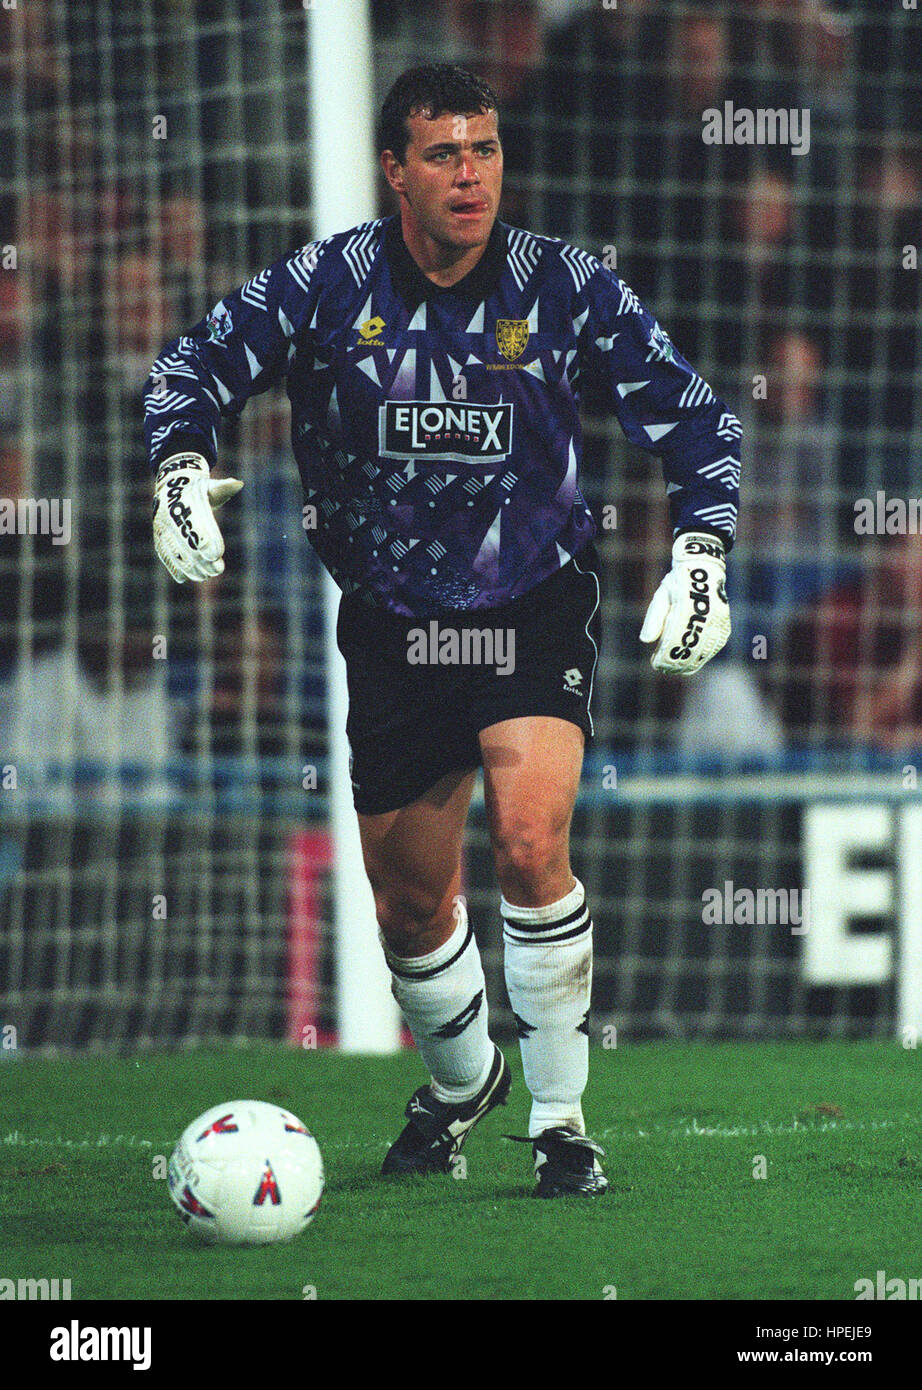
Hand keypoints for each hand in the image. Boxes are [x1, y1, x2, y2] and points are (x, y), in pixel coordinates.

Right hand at [152, 452, 242, 582]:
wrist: (171, 488)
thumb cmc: (198, 488)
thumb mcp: (211, 486)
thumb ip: (224, 487)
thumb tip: (238, 484)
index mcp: (185, 502)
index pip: (196, 525)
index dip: (206, 541)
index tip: (217, 555)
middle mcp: (170, 515)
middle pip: (186, 542)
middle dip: (201, 559)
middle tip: (217, 570)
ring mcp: (162, 527)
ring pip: (173, 551)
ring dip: (189, 567)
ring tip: (204, 576)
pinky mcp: (159, 537)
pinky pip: (163, 553)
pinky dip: (172, 566)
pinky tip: (184, 577)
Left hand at [639, 531, 730, 674]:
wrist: (705, 570)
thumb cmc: (678, 583)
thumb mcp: (661, 596)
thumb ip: (654, 618)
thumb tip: (646, 641)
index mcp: (687, 607)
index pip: (675, 639)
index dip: (665, 655)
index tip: (655, 663)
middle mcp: (706, 616)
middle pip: (689, 649)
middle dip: (675, 663)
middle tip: (662, 669)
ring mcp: (718, 622)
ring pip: (703, 652)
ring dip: (687, 664)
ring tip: (673, 669)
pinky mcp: (725, 627)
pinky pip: (713, 648)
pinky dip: (701, 657)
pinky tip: (690, 662)